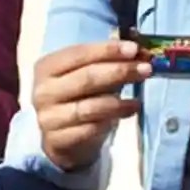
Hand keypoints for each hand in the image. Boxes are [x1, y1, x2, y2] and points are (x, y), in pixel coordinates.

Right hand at [33, 40, 150, 170]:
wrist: (60, 137)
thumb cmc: (77, 98)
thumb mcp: (86, 74)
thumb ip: (109, 62)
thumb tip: (139, 51)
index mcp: (47, 66)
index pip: (79, 54)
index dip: (107, 50)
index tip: (134, 49)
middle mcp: (44, 90)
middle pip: (86, 78)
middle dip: (119, 71)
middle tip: (145, 69)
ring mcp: (48, 117)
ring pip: (89, 107)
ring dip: (119, 103)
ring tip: (138, 101)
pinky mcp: (57, 140)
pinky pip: (89, 129)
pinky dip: (109, 122)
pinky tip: (124, 116)